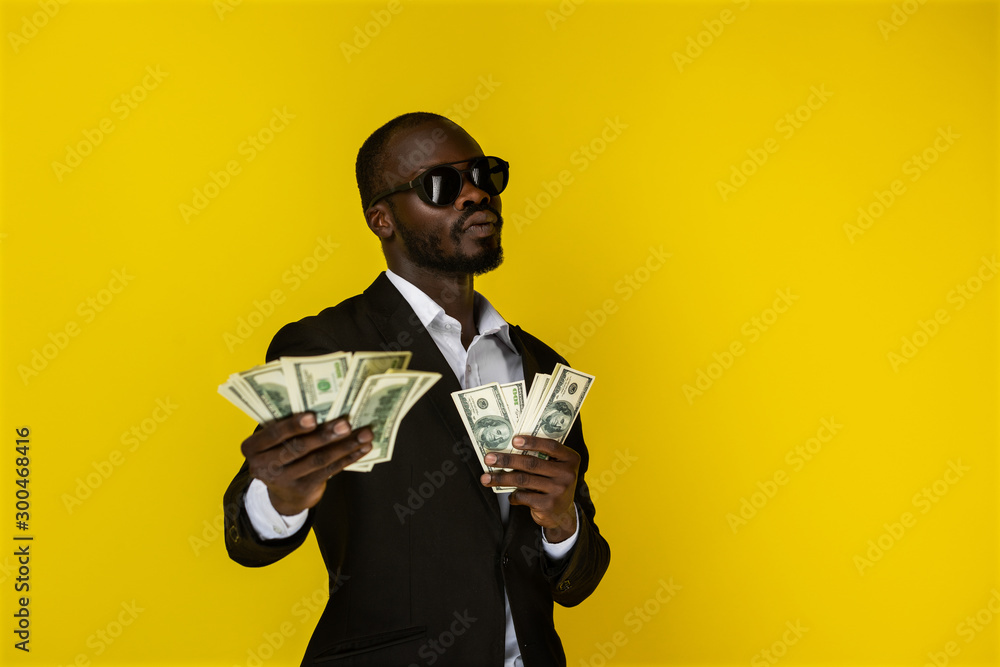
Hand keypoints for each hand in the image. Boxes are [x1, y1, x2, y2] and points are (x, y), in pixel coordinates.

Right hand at [241, 412, 372, 515]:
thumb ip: (288, 426)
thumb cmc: (281, 451)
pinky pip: (330, 471)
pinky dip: (348, 457)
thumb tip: (325, 404)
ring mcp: (284, 481)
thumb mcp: (274, 440)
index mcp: (253, 447)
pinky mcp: (304, 489)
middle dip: (324, 435)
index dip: (293, 426)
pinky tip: (363, 447)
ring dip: (344, 446)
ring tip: (363, 434)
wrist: (284, 493)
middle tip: (345, 424)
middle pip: (298, 448)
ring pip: (318, 460)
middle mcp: (264, 466)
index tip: (312, 417)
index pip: (273, 434)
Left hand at [481, 435, 578, 541]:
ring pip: (523, 480)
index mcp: (570, 459)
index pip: (551, 446)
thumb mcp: (555, 469)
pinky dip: (513, 496)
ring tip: (486, 477)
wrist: (563, 514)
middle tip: (489, 458)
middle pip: (532, 463)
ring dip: (501, 478)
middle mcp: (567, 474)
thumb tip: (507, 449)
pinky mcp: (548, 505)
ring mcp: (559, 490)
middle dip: (507, 460)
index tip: (513, 440)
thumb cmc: (553, 484)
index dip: (532, 442)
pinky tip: (510, 496)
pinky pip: (523, 497)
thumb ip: (541, 459)